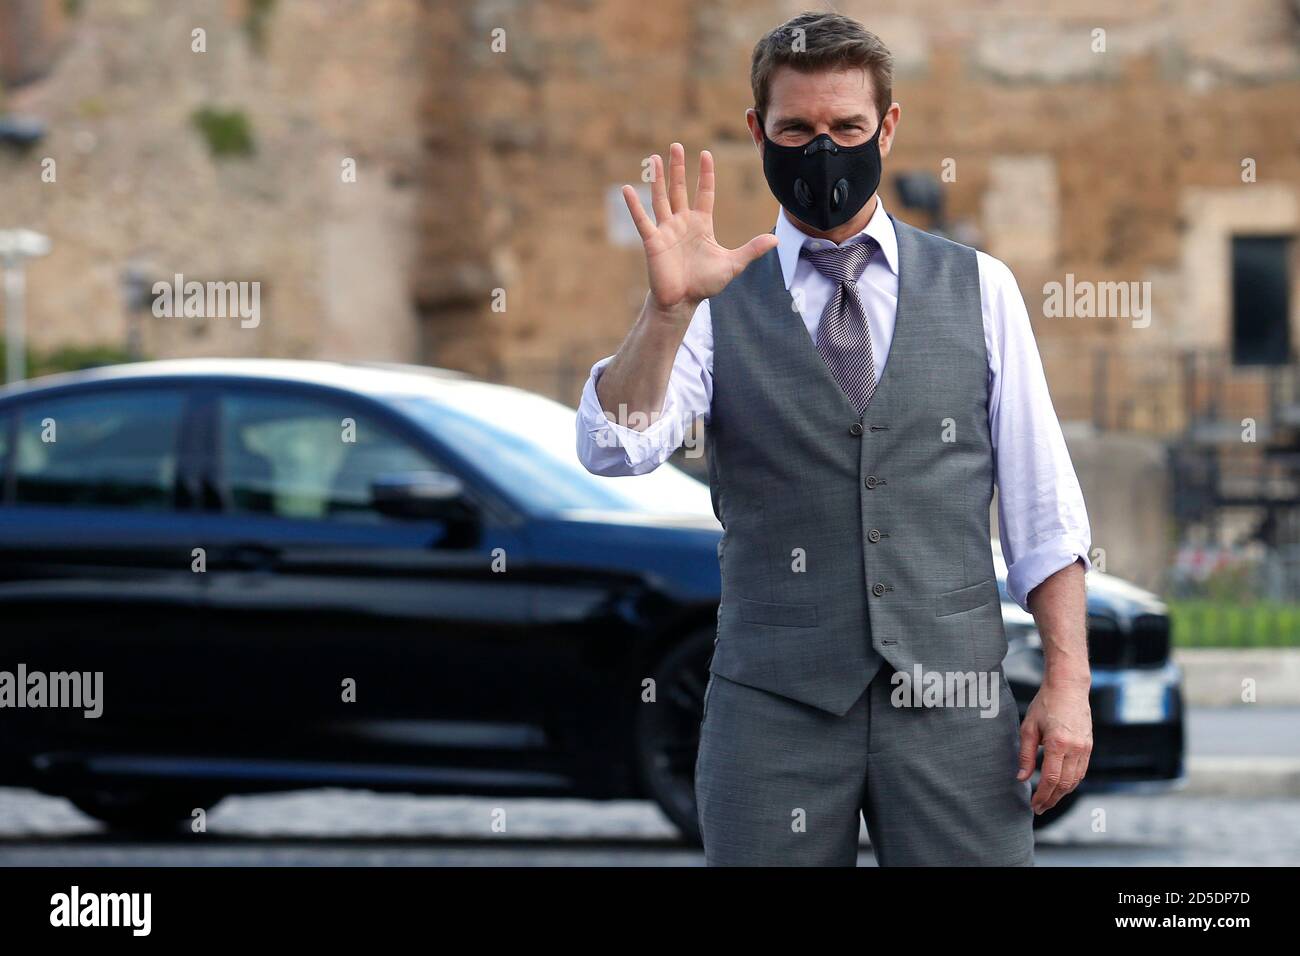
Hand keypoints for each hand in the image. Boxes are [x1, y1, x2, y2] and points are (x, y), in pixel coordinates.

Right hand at [622, 143, 777, 318]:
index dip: (705, 174)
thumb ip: (752, 250)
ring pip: (660, 198)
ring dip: (657, 178)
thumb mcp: (733, 264)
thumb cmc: (705, 284)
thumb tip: (777, 240)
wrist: (682, 302)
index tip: (705, 154)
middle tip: (675, 145)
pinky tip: (627, 189)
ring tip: (653, 158)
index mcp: (701, 224)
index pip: (704, 193)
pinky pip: (642, 220)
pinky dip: (634, 205)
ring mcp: (666, 230)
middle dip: (678, 167)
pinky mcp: (653, 241)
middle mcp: (682, 222)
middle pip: (679, 189)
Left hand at [1017, 680, 1092, 813]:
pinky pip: (1081, 771)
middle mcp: (1075, 748)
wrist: (1068, 688)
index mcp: (1058, 743)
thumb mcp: (1028, 727)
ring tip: (1048, 801)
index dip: (1042, 795)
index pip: (1050, 779)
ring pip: (1075, 780)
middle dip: (1051, 799)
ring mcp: (1085, 748)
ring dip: (1062, 794)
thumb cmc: (1045, 705)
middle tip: (1039, 809)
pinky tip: (1060, 786)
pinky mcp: (1089, 746)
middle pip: (1064, 784)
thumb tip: (1022, 777)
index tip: (1033, 805)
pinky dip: (1071, 782)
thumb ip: (1026, 754)